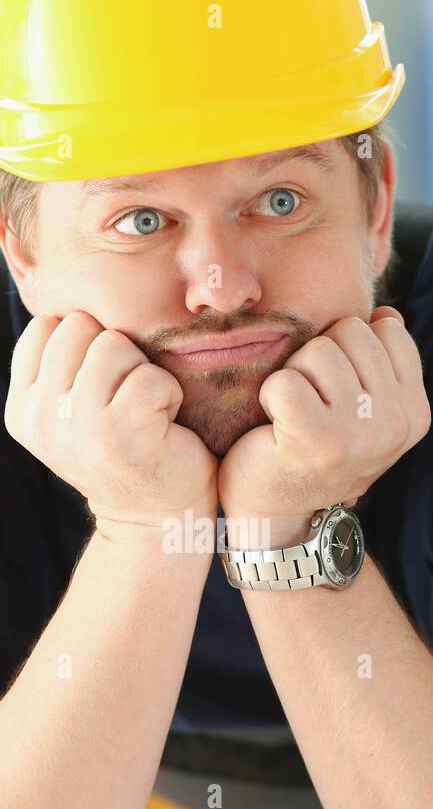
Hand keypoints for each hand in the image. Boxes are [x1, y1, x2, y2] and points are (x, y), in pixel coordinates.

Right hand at [4, 312, 217, 540]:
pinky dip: (168, 395)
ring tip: (144, 413)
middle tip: (127, 401)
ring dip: (142, 373)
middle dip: (115, 354)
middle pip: (79, 327)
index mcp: (21, 407)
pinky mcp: (121, 432)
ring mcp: (77, 425)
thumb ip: (58, 363)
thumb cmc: (125, 452)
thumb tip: (59, 288)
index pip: (45, 326)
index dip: (84, 344)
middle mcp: (40, 416)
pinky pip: (151, 375)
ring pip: (114, 345)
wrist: (156, 520)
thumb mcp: (72, 409)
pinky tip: (163, 426)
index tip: (100, 388)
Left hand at [218, 308, 430, 547]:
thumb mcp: (364, 409)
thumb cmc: (314, 450)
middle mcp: (394, 423)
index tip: (337, 393)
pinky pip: (285, 380)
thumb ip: (382, 363)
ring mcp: (357, 433)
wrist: (277, 515)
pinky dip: (270, 396)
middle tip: (311, 404)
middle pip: (351, 332)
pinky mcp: (314, 441)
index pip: (387, 331)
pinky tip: (275, 425)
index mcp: (414, 412)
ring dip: (295, 376)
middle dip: (320, 358)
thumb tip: (387, 315)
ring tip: (294, 414)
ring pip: (318, 350)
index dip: (349, 350)